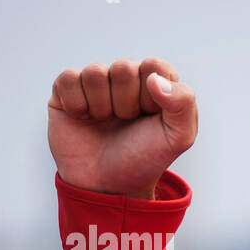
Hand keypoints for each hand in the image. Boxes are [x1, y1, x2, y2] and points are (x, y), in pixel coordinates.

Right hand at [47, 58, 197, 198]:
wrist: (110, 184)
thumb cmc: (145, 158)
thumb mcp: (179, 137)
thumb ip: (183, 103)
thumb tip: (154, 79)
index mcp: (154, 84)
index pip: (154, 65)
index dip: (152, 94)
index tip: (151, 116)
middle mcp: (124, 80)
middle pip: (124, 68)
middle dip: (127, 104)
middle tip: (127, 123)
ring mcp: (95, 84)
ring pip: (95, 72)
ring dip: (103, 105)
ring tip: (106, 122)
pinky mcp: (66, 91)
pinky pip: (69, 79)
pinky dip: (78, 104)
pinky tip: (83, 119)